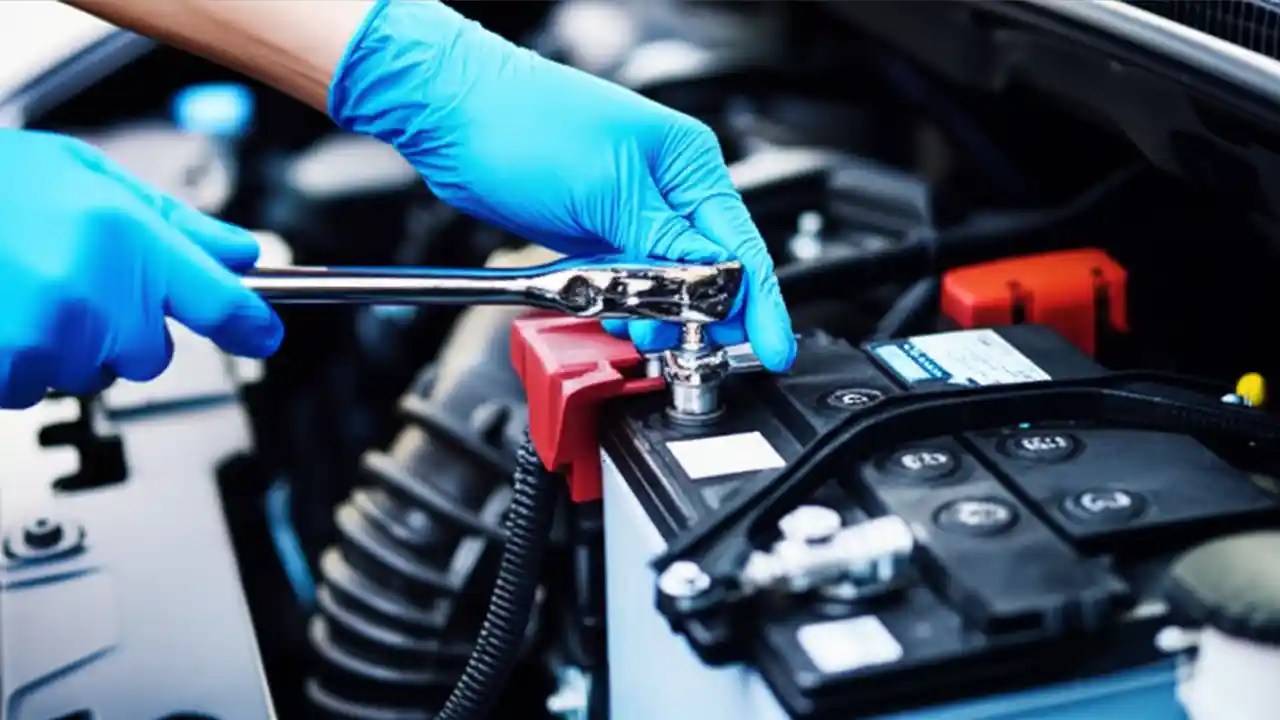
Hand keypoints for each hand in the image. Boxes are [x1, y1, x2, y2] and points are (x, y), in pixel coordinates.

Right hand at [0, 130, 282, 408]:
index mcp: (130, 240)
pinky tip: (3, 316)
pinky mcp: (7, 369)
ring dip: (68, 346)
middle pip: (152, 354)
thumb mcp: (93, 177)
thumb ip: (176, 224)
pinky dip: (19, 364)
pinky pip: (35, 388)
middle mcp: (96, 293)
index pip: (226, 304)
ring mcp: (49, 337)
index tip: (261, 332)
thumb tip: (242, 254)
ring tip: (26, 290)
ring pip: (92, 374)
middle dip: (124, 328)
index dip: (251, 324)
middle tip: (76, 281)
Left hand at [329, 1, 795, 370]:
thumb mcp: (607, 192)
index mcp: (686, 161)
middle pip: (707, 268)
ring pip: (665, 280)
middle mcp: (665, 184)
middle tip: (686, 347)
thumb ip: (664, 245)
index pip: (740, 243)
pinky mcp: (596, 227)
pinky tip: (614, 313)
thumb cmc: (523, 123)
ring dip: (655, 312)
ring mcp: (629, 207)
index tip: (772, 346)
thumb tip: (714, 282)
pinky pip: (625, 277)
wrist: (449, 115)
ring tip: (638, 330)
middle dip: (700, 313)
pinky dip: (622, 301)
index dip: (759, 302)